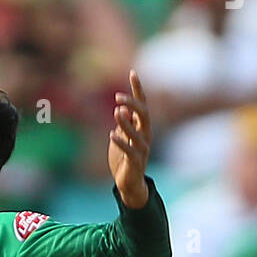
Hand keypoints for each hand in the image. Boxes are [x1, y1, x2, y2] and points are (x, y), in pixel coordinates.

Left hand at [108, 69, 151, 207]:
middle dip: (133, 103)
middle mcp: (145, 135)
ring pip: (137, 133)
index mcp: (142, 127)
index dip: (138, 89)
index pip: (142, 104)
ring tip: (115, 111)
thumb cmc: (124, 159)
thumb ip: (124, 124)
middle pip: (143, 115)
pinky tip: (111, 134)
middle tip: (118, 97)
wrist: (129, 184)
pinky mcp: (135, 162)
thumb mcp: (123, 137)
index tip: (133, 72)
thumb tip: (122, 109)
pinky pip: (129, 150)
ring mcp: (142, 149)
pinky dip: (121, 142)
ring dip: (126, 122)